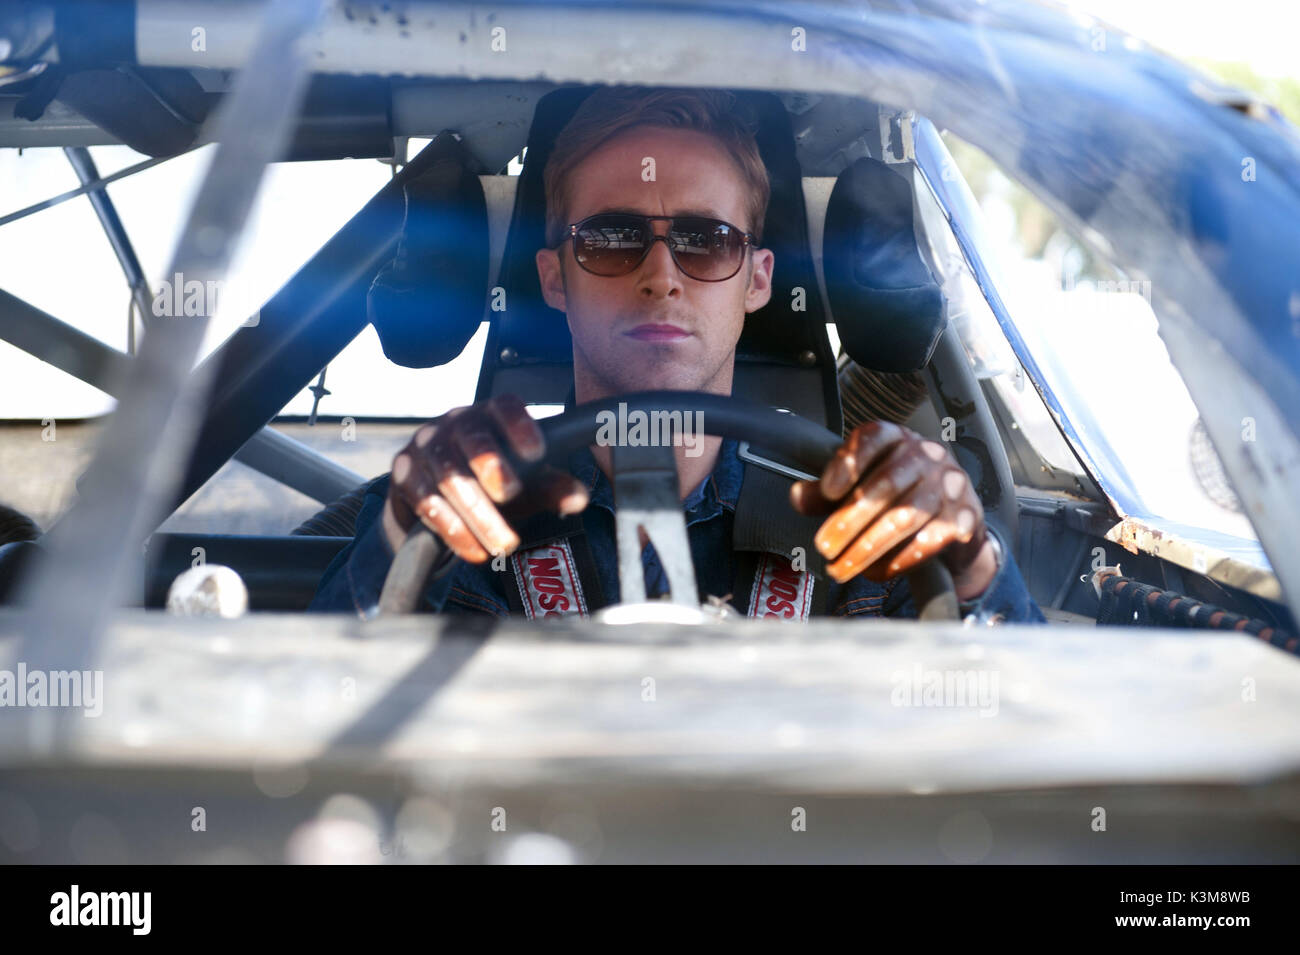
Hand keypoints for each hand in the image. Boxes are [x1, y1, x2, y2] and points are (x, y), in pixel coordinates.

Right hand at [381, 394, 588, 560]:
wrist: (437, 501)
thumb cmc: (490, 483)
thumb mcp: (525, 485)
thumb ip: (551, 488)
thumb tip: (579, 498)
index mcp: (490, 415)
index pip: (504, 407)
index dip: (519, 425)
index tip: (537, 452)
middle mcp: (455, 424)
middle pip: (471, 439)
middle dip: (491, 466)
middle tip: (511, 493)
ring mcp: (426, 447)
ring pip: (448, 476)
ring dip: (477, 514)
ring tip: (504, 544)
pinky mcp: (405, 476)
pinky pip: (426, 502)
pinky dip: (454, 530)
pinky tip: (476, 551)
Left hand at [790, 421, 996, 599]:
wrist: (951, 512)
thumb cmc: (894, 492)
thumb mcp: (857, 485)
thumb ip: (824, 491)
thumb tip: (797, 497)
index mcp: (895, 438)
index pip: (874, 438)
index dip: (849, 463)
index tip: (826, 492)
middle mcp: (925, 455)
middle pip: (886, 485)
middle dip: (849, 520)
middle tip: (824, 547)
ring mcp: (949, 484)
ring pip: (906, 517)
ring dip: (868, 548)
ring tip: (841, 568)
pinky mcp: (964, 516)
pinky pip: (929, 541)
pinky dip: (898, 561)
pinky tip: (876, 573)